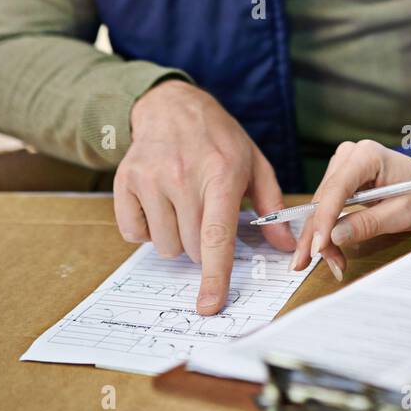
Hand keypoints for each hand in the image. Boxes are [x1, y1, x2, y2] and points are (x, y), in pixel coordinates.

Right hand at [115, 80, 294, 315]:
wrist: (172, 106)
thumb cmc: (219, 139)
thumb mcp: (254, 163)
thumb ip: (272, 207)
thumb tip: (285, 247)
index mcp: (221, 174)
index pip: (216, 235)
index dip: (215, 275)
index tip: (211, 304)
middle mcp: (183, 176)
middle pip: (191, 248)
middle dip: (203, 245)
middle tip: (206, 214)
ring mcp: (150, 179)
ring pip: (164, 246)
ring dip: (176, 238)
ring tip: (183, 206)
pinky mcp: (125, 181)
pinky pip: (135, 233)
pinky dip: (148, 229)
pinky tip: (160, 203)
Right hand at [291, 139, 410, 280]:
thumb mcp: (402, 213)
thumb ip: (369, 223)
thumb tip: (335, 236)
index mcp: (368, 155)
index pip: (337, 187)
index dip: (324, 219)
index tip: (318, 247)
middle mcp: (349, 155)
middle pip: (324, 198)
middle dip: (319, 235)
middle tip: (317, 265)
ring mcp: (341, 165)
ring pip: (320, 205)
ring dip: (320, 236)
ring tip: (330, 262)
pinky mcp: (338, 177)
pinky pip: (325, 205)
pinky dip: (325, 229)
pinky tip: (325, 249)